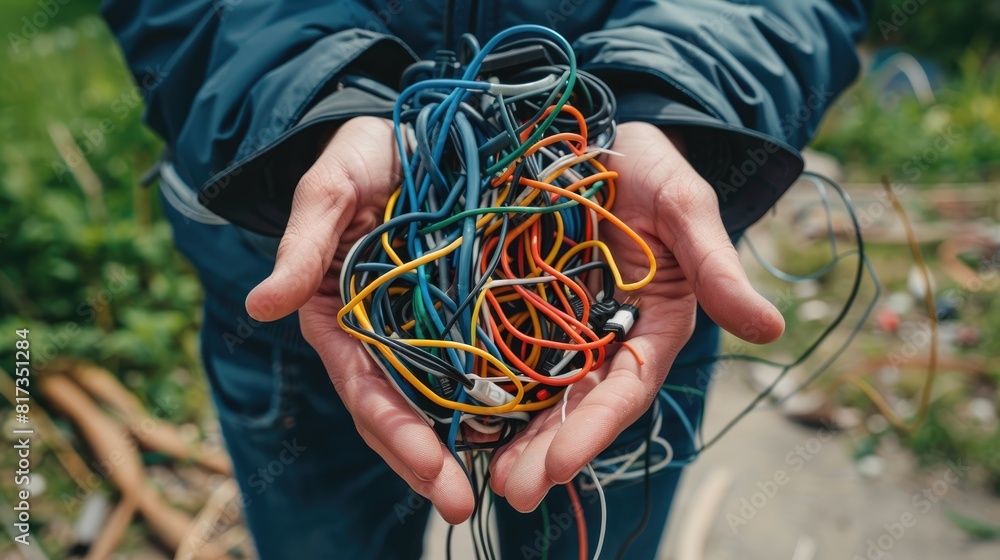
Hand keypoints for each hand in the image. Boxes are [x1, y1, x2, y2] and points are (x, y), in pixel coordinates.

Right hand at [245, 117, 475, 522]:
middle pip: (406, 410)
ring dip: (473, 441)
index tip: (432, 473)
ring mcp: (431, 324)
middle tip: (462, 503)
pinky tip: (536, 423)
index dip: (397, 434)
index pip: (367, 390)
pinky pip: (488, 354)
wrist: (415, 129)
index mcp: (344, 318)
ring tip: (508, 481)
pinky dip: (507, 392)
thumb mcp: (330, 188)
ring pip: (448, 395)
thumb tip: (261, 304)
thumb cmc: (362, 156)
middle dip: (430, 461)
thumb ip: (303, 244)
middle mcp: (387, 334)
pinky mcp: (473, 305)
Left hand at [489, 122, 784, 510]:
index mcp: (653, 325)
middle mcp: (609, 336)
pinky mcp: (525, 305)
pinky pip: (504, 352)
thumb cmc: (652, 169)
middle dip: (549, 451)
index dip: (594, 428)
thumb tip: (771, 328)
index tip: (559, 466)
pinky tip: (461, 419)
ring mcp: (565, 324)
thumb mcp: (686, 207)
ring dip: (516, 436)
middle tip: (513, 493)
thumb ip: (717, 266)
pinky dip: (489, 388)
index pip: (626, 389)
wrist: (601, 137)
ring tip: (485, 477)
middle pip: (580, 404)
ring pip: (540, 390)